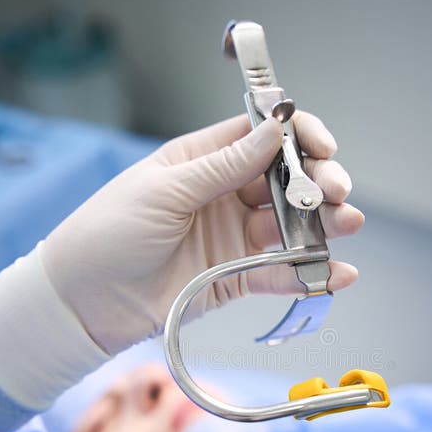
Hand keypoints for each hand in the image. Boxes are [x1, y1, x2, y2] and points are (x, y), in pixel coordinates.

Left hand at [42, 113, 361, 353]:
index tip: (322, 146)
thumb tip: (274, 130)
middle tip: (336, 192)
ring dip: (323, 224)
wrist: (85, 301)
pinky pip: (281, 273)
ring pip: (291, 225)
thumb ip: (223, 166)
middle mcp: (225, 195)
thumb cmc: (109, 233)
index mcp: (203, 160)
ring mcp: (234, 236)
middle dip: (318, 182)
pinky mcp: (236, 278)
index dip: (297, 136)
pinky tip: (338, 273)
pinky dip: (310, 273)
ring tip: (346, 224)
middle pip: (286, 181)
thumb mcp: (164, 190)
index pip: (261, 137)